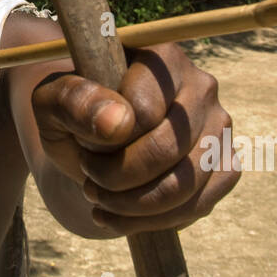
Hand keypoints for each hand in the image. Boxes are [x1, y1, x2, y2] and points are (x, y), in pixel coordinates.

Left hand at [31, 41, 239, 234]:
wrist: (90, 145)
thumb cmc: (72, 116)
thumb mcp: (51, 102)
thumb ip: (73, 99)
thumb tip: (118, 121)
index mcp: (162, 55)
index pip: (143, 110)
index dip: (106, 139)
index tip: (83, 144)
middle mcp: (201, 86)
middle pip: (166, 148)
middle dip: (116, 176)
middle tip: (88, 176)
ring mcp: (219, 127)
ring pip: (185, 184)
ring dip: (131, 203)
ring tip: (98, 196)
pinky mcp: (225, 166)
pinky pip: (199, 205)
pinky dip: (153, 221)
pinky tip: (118, 216)